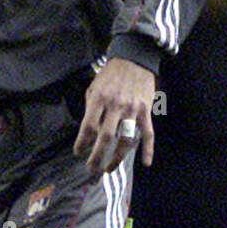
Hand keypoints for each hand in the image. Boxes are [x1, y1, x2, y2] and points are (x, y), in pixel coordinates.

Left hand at [73, 59, 155, 176]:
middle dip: (97, 157)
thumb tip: (91, 132)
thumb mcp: (93, 87)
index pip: (88, 127)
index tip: (78, 153)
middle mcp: (116, 106)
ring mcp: (132, 110)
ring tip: (109, 168)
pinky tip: (146, 163)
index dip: (82, 143)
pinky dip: (148, 149)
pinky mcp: (145, 111)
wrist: (134, 59)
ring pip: (126, 140)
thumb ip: (91, 109)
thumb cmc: (110, 75)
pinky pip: (148, 134)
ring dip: (117, 158)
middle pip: (105, 138)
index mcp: (99, 99)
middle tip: (91, 169)